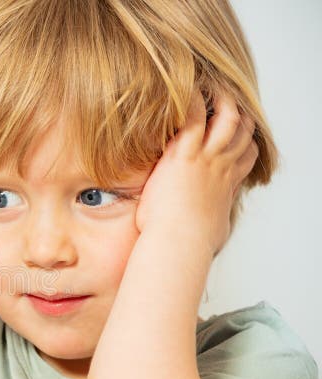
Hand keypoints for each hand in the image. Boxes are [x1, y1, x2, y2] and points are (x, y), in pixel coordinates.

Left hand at [135, 90, 258, 255]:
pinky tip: (186, 91)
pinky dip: (191, 102)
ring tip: (213, 87)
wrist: (178, 242)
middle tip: (226, 101)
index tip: (237, 134)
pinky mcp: (183, 156)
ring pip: (227, 118)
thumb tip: (213, 232)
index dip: (245, 141)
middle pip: (242, 132)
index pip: (247, 155)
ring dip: (223, 100)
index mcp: (226, 184)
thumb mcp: (213, 232)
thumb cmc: (189, 243)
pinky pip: (192, 119)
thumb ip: (214, 224)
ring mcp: (205, 159)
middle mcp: (221, 167)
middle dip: (238, 113)